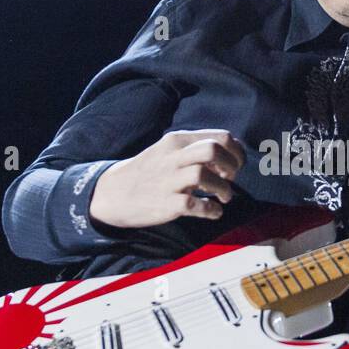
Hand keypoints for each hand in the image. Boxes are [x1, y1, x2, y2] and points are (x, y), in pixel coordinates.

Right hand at [89, 129, 245, 227]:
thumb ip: (195, 150)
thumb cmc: (149, 173)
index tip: (234, 166)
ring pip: (204, 175)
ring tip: (224, 197)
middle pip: (213, 149)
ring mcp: (168, 180)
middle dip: (231, 165)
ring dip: (223, 188)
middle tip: (229, 178)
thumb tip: (229, 157)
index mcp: (178, 141)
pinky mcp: (166, 204)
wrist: (112, 193)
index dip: (236, 152)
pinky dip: (211, 210)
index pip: (220, 137)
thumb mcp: (169, 152)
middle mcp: (173, 157)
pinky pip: (195, 205)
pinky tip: (213, 212)